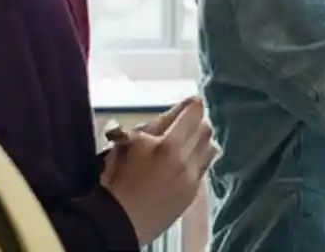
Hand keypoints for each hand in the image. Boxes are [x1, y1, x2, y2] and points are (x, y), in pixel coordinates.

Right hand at [101, 97, 217, 245]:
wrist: (117, 221)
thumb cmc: (114, 180)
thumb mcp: (125, 146)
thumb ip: (149, 128)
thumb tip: (168, 114)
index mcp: (166, 146)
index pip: (193, 114)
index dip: (194, 105)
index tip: (193, 102)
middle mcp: (184, 161)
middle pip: (205, 130)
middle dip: (198, 122)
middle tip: (188, 122)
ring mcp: (191, 179)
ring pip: (210, 149)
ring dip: (202, 141)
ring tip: (190, 142)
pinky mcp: (192, 194)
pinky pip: (205, 168)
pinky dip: (199, 160)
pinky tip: (187, 162)